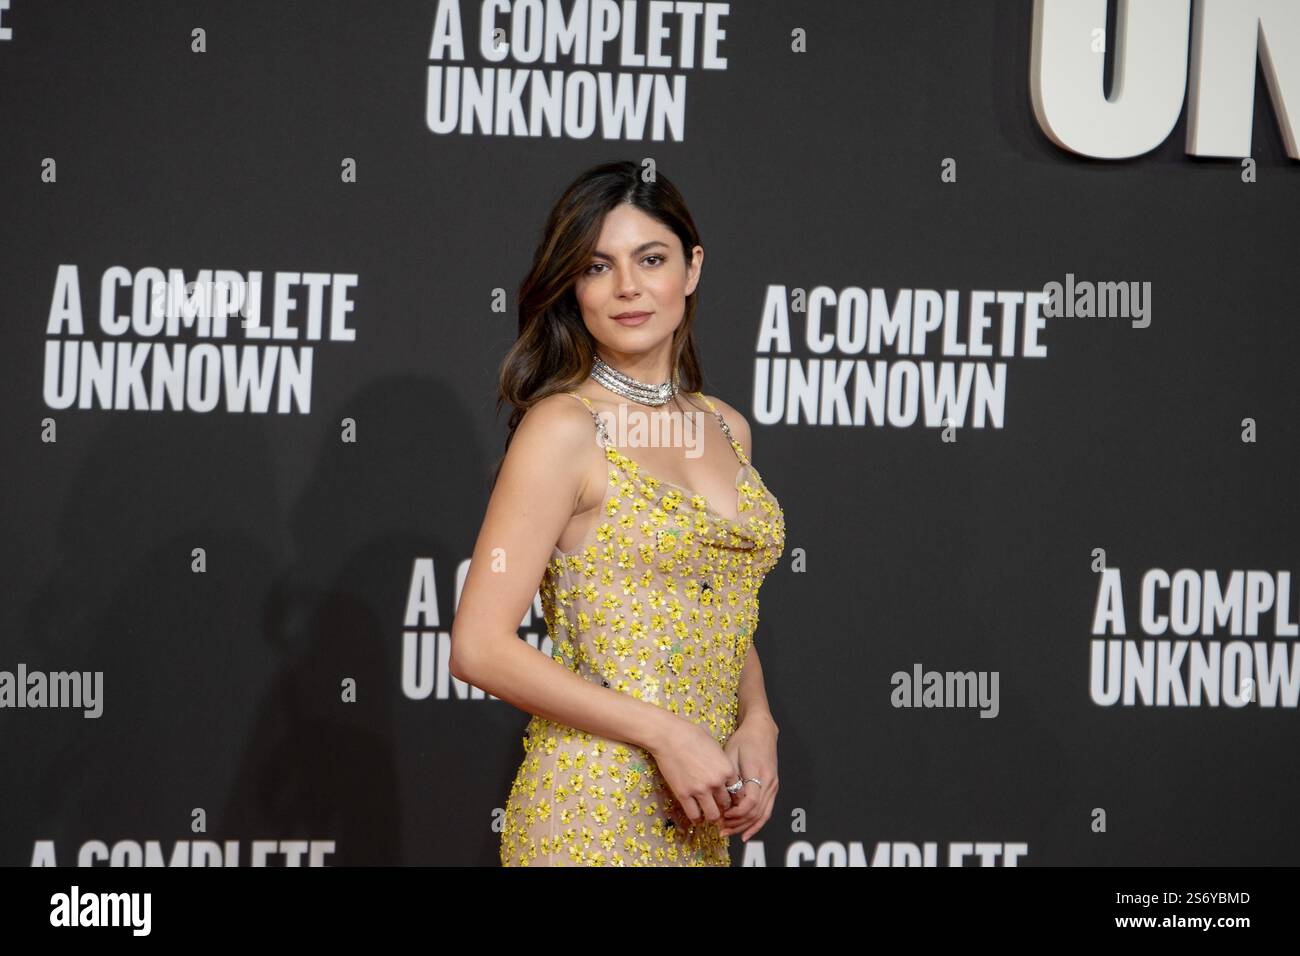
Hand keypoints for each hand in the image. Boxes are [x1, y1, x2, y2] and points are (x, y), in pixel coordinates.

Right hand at [647, 719, 739, 831]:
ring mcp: (700, 790)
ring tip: (708, 815)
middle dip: (724, 808)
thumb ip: (722, 764)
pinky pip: (694, 815)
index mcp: (727, 769)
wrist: (669, 736)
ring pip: (712, 815)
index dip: (734, 798)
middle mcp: (716, 782)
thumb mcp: (716, 747)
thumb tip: (724, 775)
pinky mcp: (683, 794)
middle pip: (726, 805)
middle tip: (718, 808)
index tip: (729, 799)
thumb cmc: (692, 735)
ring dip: (712, 817)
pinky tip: (696, 817)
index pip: (738, 792)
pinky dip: (696, 819)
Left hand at [717, 714, 778, 841]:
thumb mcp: (730, 754)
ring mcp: (773, 786)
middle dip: (737, 824)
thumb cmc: (743, 740)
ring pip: (762, 815)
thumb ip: (730, 777)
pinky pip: (767, 811)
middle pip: (756, 812)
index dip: (736, 813)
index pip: (750, 802)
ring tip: (728, 832)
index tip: (722, 815)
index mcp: (757, 772)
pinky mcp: (773, 788)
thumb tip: (725, 800)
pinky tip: (746, 834)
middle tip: (720, 829)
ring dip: (745, 826)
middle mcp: (769, 782)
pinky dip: (757, 824)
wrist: (762, 730)